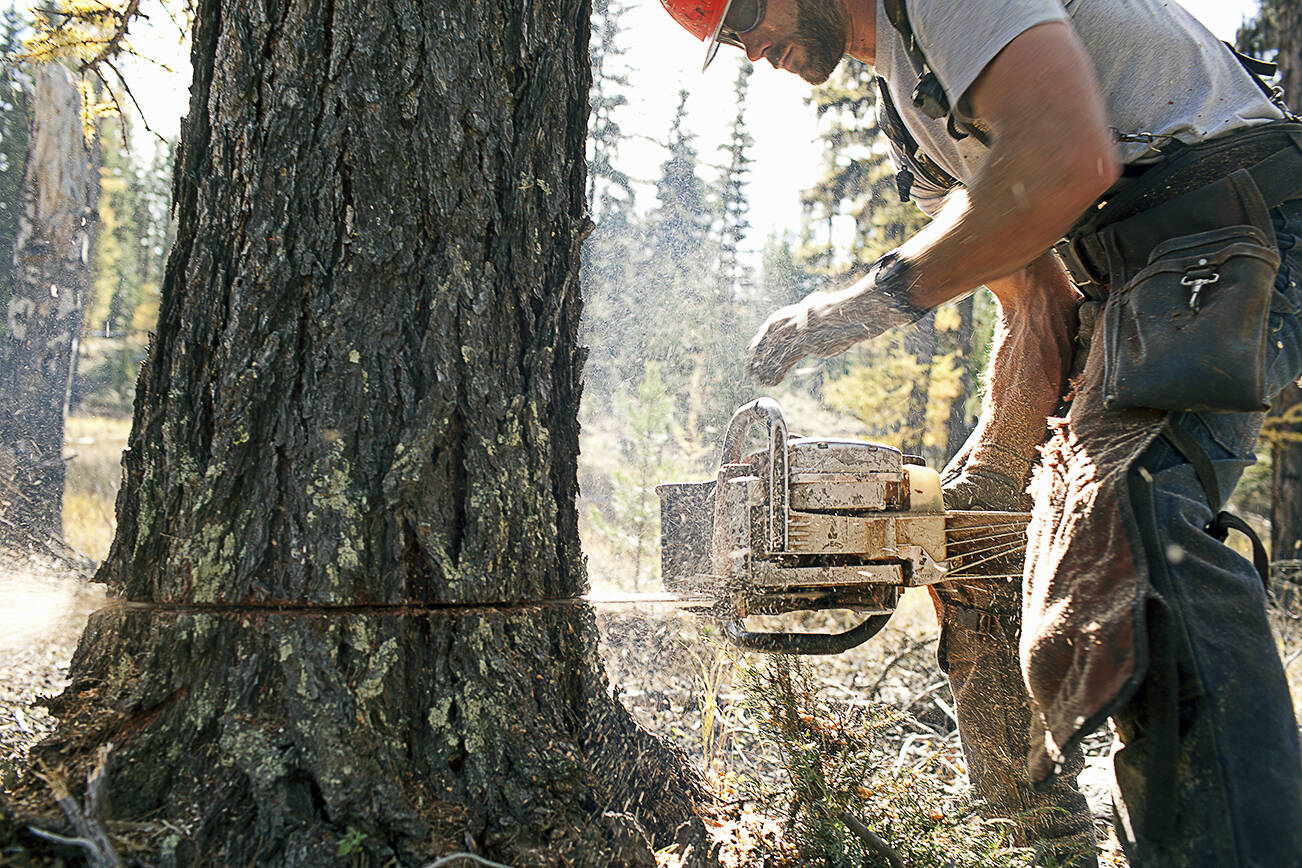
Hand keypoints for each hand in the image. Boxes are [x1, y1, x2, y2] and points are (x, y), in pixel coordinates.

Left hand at [747, 254, 927, 384]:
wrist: (864, 310)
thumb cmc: (858, 316)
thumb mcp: (837, 322)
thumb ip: (822, 335)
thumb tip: (817, 352)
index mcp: (805, 307)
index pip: (777, 319)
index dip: (764, 332)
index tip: (754, 343)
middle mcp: (800, 315)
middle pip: (772, 331)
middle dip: (759, 347)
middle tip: (751, 362)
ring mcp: (802, 327)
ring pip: (776, 346)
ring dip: (765, 363)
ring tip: (759, 378)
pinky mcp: (806, 340)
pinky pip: (786, 358)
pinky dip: (777, 370)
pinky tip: (773, 381)